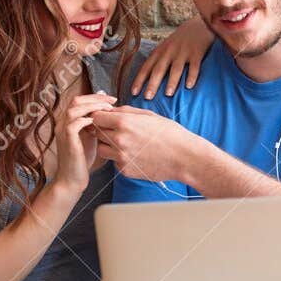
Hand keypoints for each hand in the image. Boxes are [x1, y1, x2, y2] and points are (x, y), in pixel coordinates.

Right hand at [51, 93, 115, 192]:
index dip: (95, 97)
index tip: (111, 99)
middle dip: (96, 98)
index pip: (79, 100)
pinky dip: (86, 120)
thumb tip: (107, 112)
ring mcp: (62, 131)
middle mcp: (62, 123)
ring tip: (107, 110)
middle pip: (76, 100)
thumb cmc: (82, 160)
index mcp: (67, 121)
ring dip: (93, 107)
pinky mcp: (66, 140)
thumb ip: (95, 124)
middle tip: (112, 101)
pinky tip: (98, 123)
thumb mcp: (90, 137)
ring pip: (74, 109)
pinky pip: (74, 123)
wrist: (72, 179)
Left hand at [89, 106, 206, 183]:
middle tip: (118, 131)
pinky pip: (114, 162)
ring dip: (108, 145)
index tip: (107, 119)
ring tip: (125, 143)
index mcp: (124, 122)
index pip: (96, 117)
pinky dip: (120, 158)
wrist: (183, 157)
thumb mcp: (149, 115)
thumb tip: (111, 110)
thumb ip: (126, 111)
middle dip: (104, 130)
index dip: (101, 117)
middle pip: (97, 133)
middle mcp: (119, 140)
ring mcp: (121, 157)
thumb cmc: (170, 134)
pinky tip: (135, 154)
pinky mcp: (125, 170)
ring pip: (102, 149)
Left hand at [129, 17, 212, 98]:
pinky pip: (194, 66)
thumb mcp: (165, 48)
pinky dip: (192, 76)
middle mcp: (169, 52)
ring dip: (171, 81)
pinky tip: (189, 86)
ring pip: (175, 68)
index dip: (139, 80)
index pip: (147, 67)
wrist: (198, 26)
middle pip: (159, 69)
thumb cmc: (179, 41)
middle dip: (152, 84)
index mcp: (159, 52)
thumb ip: (158, 61)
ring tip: (167, 94)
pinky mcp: (196, 53)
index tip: (133, 93)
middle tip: (147, 97)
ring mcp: (183, 52)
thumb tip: (149, 83)